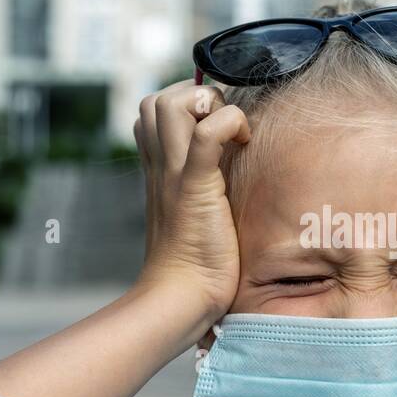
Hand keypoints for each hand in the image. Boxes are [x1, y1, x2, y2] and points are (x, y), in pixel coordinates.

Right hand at [133, 80, 250, 326]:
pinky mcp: (193, 188)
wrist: (181, 300)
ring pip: (170, 104)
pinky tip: (245, 141)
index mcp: (158, 173)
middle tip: (225, 124)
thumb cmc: (197, 269)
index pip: (151, 114)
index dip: (185, 106)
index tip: (218, 128)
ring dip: (208, 102)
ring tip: (233, 131)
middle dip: (194, 95)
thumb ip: (206, 192)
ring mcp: (173, 175)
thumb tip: (233, 175)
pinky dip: (229, 122)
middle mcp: (159, 168)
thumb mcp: (198, 219)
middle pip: (155, 100)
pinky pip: (206, 134)